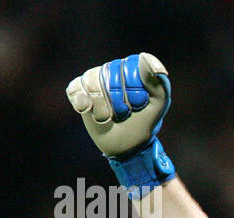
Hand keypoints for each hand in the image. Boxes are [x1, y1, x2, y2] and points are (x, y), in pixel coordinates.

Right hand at [66, 53, 175, 196]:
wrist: (126, 145)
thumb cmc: (144, 122)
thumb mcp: (158, 104)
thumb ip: (158, 81)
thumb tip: (144, 57)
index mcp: (133, 68)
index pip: (127, 68)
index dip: (132, 90)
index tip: (139, 104)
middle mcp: (112, 69)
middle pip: (107, 75)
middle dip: (117, 101)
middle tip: (124, 113)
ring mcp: (94, 79)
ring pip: (91, 82)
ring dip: (102, 107)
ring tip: (110, 117)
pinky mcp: (79, 90)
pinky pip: (75, 88)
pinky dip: (82, 103)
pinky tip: (89, 111)